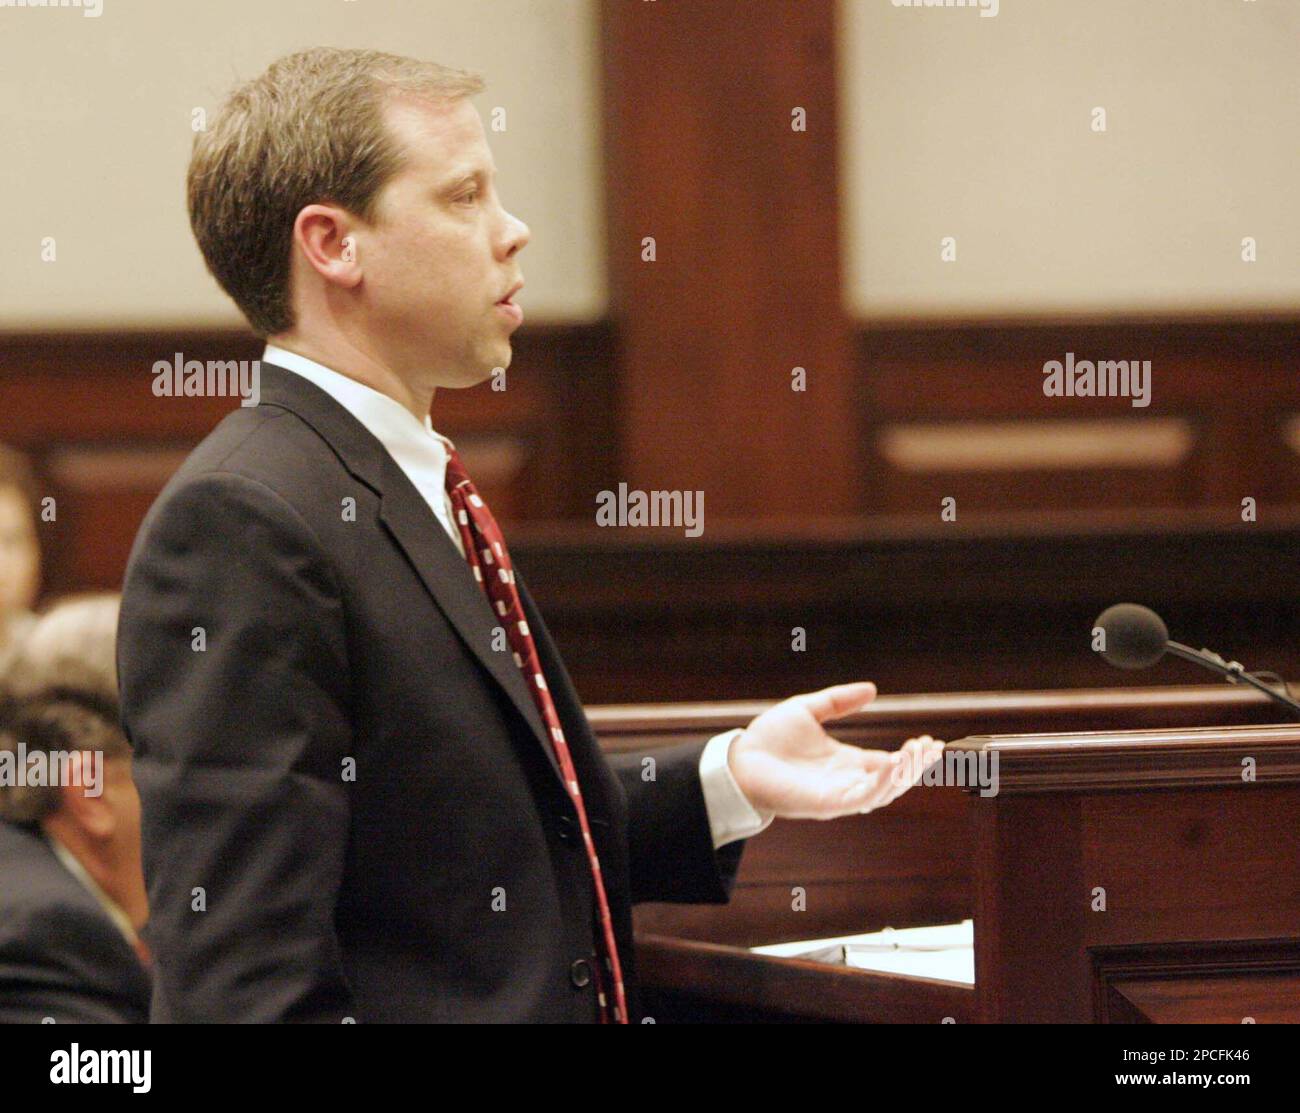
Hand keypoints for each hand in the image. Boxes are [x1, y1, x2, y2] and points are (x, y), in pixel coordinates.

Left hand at [728, 682, 943, 819]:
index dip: (911, 755)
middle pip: (893, 780)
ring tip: (919, 753)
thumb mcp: (809, 710)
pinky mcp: (827, 804)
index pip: (889, 763)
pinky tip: (894, 764)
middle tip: (933, 747)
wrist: (739, 758)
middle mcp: (846, 781)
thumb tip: (871, 689)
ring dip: (905, 774)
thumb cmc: (769, 739)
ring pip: (883, 792)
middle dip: (916, 766)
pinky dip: (881, 784)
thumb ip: (839, 701)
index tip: (929, 740)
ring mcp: (838, 795)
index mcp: (845, 763)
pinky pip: (861, 798)